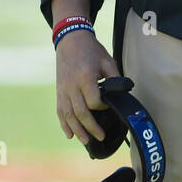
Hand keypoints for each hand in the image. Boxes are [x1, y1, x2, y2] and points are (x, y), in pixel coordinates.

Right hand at [55, 28, 119, 146]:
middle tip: (101, 137)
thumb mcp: (107, 61)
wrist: (70, 40)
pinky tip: (70, 135)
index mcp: (85, 78)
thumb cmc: (91, 51)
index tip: (110, 106)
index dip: (103, 107)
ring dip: (77, 130)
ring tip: (86, 141)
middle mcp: (72, 86)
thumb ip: (115, 78)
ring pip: (68, 115)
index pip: (94, 101)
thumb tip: (122, 95)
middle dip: (91, 127)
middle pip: (80, 113)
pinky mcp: (58, 92)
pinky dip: (64, 124)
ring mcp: (63, 90)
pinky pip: (60, 111)